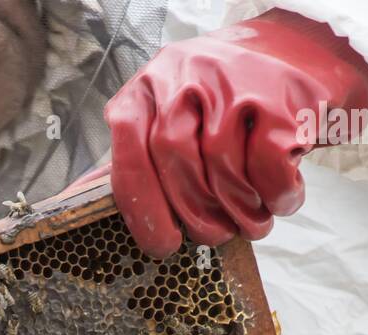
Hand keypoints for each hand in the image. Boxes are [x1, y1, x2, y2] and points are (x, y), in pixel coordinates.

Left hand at [104, 7, 367, 257]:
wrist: (296, 57)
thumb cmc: (221, 108)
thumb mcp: (167, 120)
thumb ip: (130, 161)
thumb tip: (71, 206)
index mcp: (148, 88)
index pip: (128, 144)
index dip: (142, 202)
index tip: (161, 244)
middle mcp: (184, 76)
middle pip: (174, 157)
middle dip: (194, 211)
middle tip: (212, 236)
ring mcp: (233, 82)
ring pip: (222, 163)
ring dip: (238, 208)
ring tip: (251, 222)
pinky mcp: (279, 96)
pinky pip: (267, 162)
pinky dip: (274, 195)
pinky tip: (278, 200)